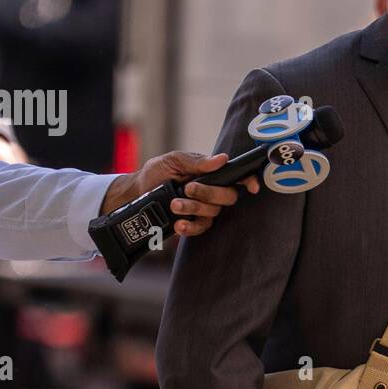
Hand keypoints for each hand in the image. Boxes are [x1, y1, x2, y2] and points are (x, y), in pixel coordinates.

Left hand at [99, 151, 258, 235]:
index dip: (248, 180)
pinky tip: (179, 224)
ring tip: (174, 204)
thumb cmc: (155, 173)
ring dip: (193, 208)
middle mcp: (211, 192)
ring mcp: (203, 209)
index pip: (235, 176)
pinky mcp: (193, 224)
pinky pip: (201, 229)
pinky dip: (190, 228)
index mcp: (210, 173)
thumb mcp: (173, 161)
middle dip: (209, 193)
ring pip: (212, 213)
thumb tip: (222, 159)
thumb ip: (197, 162)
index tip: (251, 186)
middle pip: (228, 197)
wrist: (135, 194)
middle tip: (188, 188)